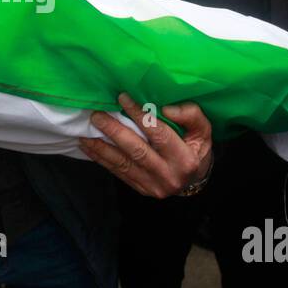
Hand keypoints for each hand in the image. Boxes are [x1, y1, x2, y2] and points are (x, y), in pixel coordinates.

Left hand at [80, 93, 212, 198]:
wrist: (194, 181)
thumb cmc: (196, 148)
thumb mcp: (204, 131)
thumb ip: (191, 115)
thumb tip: (165, 108)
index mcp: (184, 159)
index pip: (158, 133)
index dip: (140, 115)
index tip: (122, 98)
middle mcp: (168, 175)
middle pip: (136, 150)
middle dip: (114, 131)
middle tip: (96, 115)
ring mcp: (152, 185)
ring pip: (122, 163)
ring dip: (100, 147)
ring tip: (84, 132)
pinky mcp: (140, 189)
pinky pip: (117, 172)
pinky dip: (101, 159)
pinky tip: (88, 147)